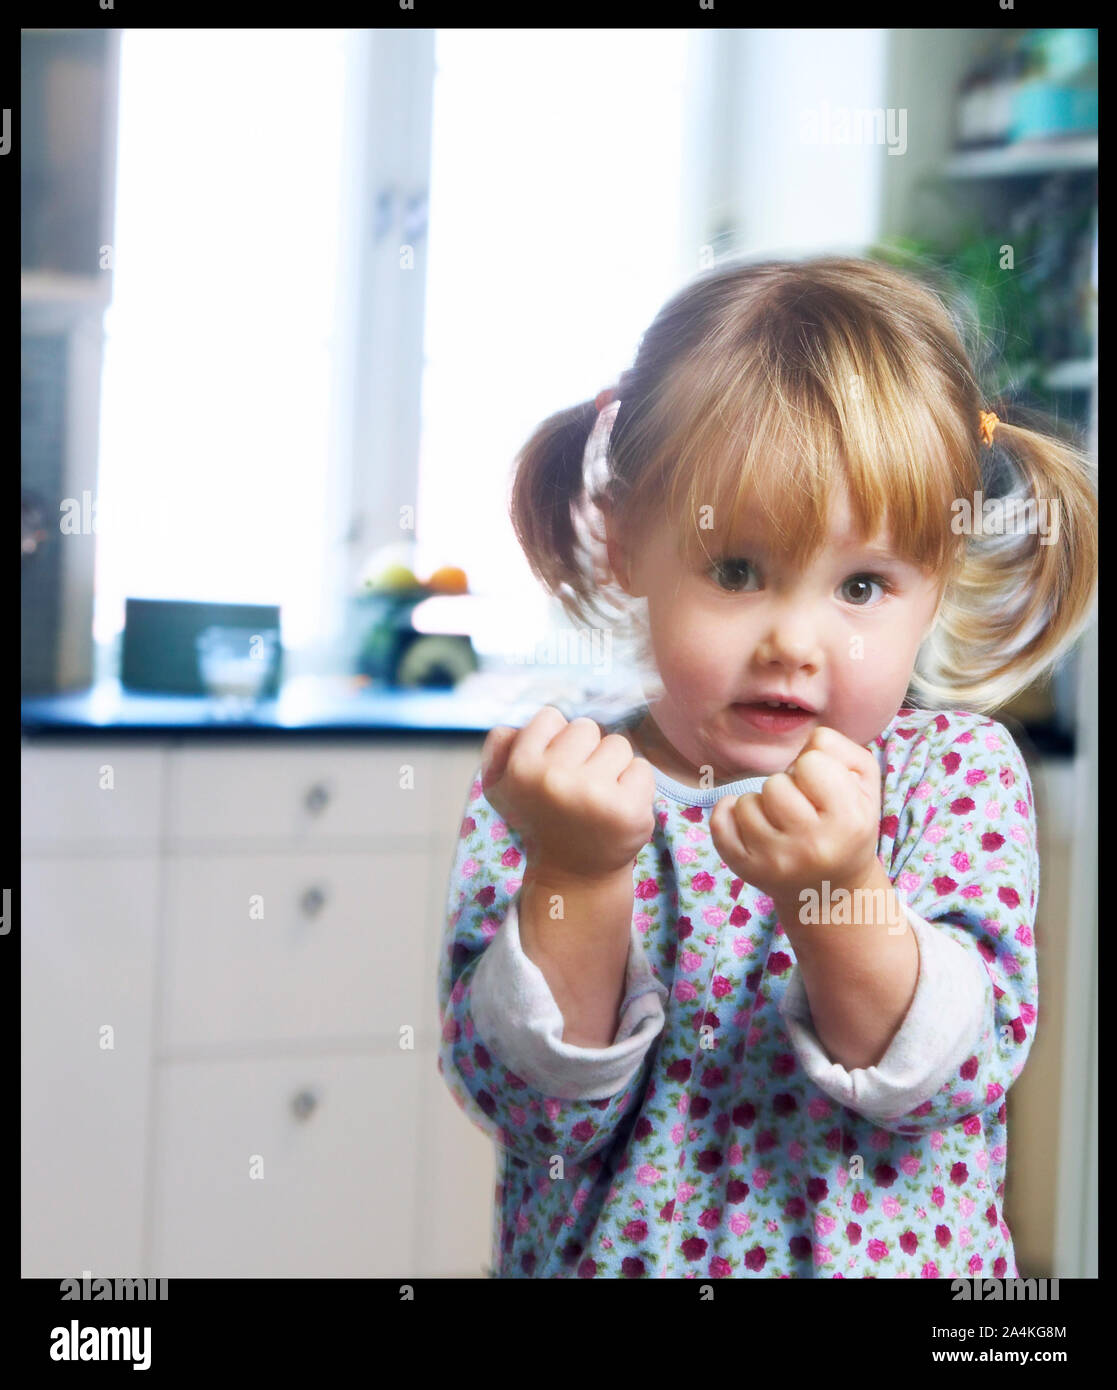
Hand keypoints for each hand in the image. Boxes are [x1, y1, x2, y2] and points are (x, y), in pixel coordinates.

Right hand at [480, 705, 656, 882]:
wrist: (574, 875)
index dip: (554, 741)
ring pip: (618, 744)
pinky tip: (617, 808)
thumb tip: (519, 723)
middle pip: (586, 727)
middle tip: (575, 788)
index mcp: (520, 770)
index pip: (550, 717)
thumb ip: (500, 745)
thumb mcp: (500, 786)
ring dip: (612, 767)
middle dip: (585, 752)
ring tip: (597, 798)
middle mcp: (554, 781)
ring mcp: (594, 795)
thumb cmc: (540, 818)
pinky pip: (643, 768)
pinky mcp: (629, 810)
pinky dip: (635, 785)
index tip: (551, 770)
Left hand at [709, 726, 881, 901]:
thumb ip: (838, 747)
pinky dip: (729, 814)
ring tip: (780, 821)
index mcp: (848, 822)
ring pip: (746, 802)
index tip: (821, 788)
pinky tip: (748, 821)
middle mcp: (812, 846)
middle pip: (775, 783)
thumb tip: (804, 742)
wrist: (831, 889)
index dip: (814, 767)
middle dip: (786, 787)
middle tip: (800, 808)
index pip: (811, 762)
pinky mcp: (747, 869)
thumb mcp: (864, 783)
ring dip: (761, 804)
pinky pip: (720, 822)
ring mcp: (775, 861)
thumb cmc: (846, 824)